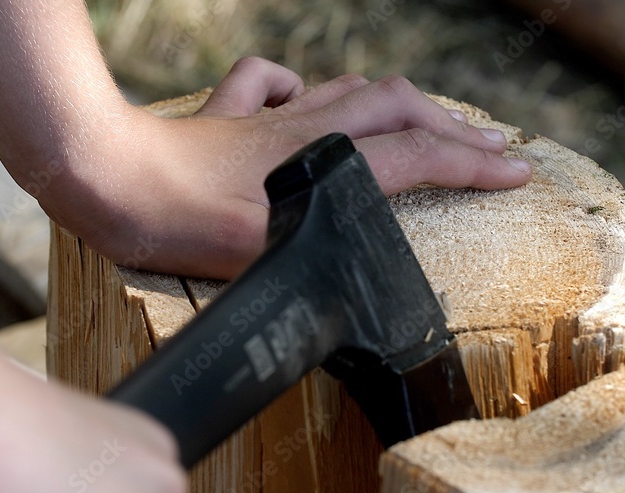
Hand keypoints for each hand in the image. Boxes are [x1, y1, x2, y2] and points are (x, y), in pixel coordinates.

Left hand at [39, 57, 531, 279]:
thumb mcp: (264, 252)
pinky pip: (273, 82)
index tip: (517, 176)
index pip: (419, 157)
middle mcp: (305, 129)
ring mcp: (266, 116)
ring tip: (426, 123)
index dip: (474, 166)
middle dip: (454, 127)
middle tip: (488, 149)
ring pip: (350, 89)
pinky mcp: (228, 113)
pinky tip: (304, 102)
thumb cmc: (177, 222)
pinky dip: (302, 88)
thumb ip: (320, 252)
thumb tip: (362, 279)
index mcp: (323, 165)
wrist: (107, 176)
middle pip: (400, 108)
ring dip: (398, 104)